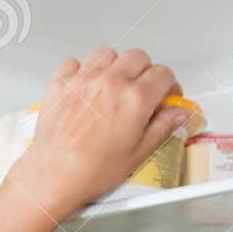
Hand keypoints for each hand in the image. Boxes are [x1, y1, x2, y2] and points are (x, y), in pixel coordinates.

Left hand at [9, 46, 190, 220]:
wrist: (54, 177)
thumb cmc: (92, 172)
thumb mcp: (136, 155)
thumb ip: (161, 128)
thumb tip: (178, 114)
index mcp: (135, 99)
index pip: (163, 74)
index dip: (169, 85)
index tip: (166, 96)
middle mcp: (111, 81)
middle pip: (138, 57)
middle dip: (145, 72)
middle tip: (141, 92)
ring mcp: (84, 79)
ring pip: (108, 54)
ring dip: (115, 66)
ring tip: (113, 86)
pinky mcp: (61, 84)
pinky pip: (74, 63)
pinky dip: (82, 70)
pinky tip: (85, 87)